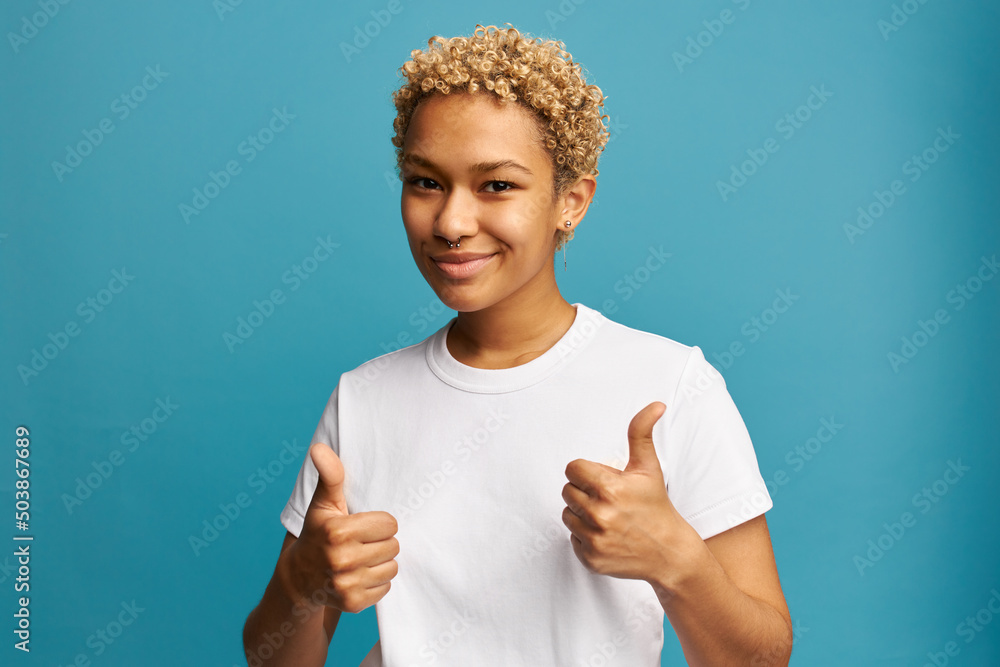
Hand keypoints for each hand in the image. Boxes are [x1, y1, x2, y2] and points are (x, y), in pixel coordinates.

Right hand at [282, 443, 399, 613]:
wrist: (299, 579)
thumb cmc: (318, 532)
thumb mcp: (323, 503)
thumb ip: (330, 475)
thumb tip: (319, 447)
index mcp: (337, 531)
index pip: (390, 524)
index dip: (378, 523)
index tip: (361, 525)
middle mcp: (341, 560)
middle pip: (393, 546)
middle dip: (380, 542)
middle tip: (360, 543)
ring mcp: (346, 584)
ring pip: (392, 567)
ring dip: (380, 562)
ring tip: (360, 559)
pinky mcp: (352, 603)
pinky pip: (385, 587)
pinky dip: (375, 582)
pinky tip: (357, 576)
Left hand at [561, 402, 701, 584]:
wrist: (669, 552)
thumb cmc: (656, 506)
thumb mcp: (649, 467)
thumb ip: (641, 433)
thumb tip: (655, 405)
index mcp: (609, 489)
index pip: (572, 469)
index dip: (587, 472)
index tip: (603, 480)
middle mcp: (599, 515)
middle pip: (567, 491)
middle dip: (585, 491)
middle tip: (609, 499)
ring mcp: (594, 539)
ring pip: (567, 514)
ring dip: (582, 513)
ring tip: (608, 516)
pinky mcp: (590, 559)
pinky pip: (572, 537)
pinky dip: (586, 536)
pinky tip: (607, 535)